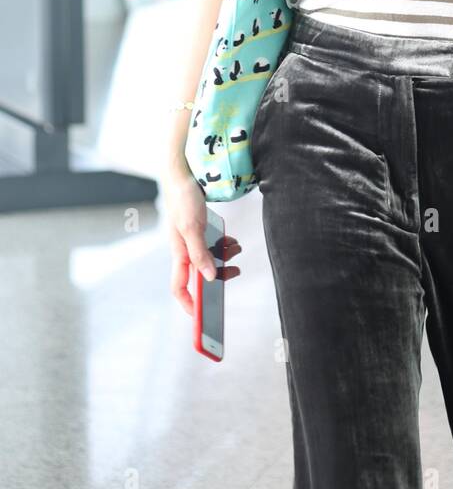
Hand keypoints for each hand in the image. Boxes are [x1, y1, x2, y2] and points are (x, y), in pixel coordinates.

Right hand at [162, 163, 242, 315]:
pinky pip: (213, 244)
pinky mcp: (199, 229)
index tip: (201, 316)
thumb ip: (199, 254)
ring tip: (237, 249)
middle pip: (200, 275)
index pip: (179, 287)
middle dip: (219, 276)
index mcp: (179, 253)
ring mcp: (192, 239)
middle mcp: (184, 249)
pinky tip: (232, 239)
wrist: (183, 172)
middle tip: (236, 271)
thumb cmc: (183, 198)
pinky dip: (224, 245)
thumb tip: (210, 279)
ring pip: (209, 259)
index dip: (189, 304)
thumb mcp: (192, 227)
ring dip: (225, 257)